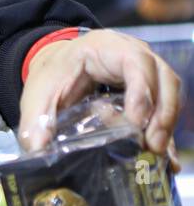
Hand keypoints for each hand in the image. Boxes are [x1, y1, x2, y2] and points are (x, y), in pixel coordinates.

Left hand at [19, 29, 181, 167]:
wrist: (58, 68)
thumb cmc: (54, 74)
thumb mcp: (39, 92)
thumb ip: (36, 118)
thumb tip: (36, 148)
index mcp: (106, 46)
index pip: (135, 61)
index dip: (142, 90)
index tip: (136, 121)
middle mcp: (135, 54)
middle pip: (163, 78)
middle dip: (161, 114)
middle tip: (152, 144)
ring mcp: (148, 72)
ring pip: (170, 95)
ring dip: (166, 125)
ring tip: (156, 153)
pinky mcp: (152, 93)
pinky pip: (166, 111)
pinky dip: (167, 133)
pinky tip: (167, 159)